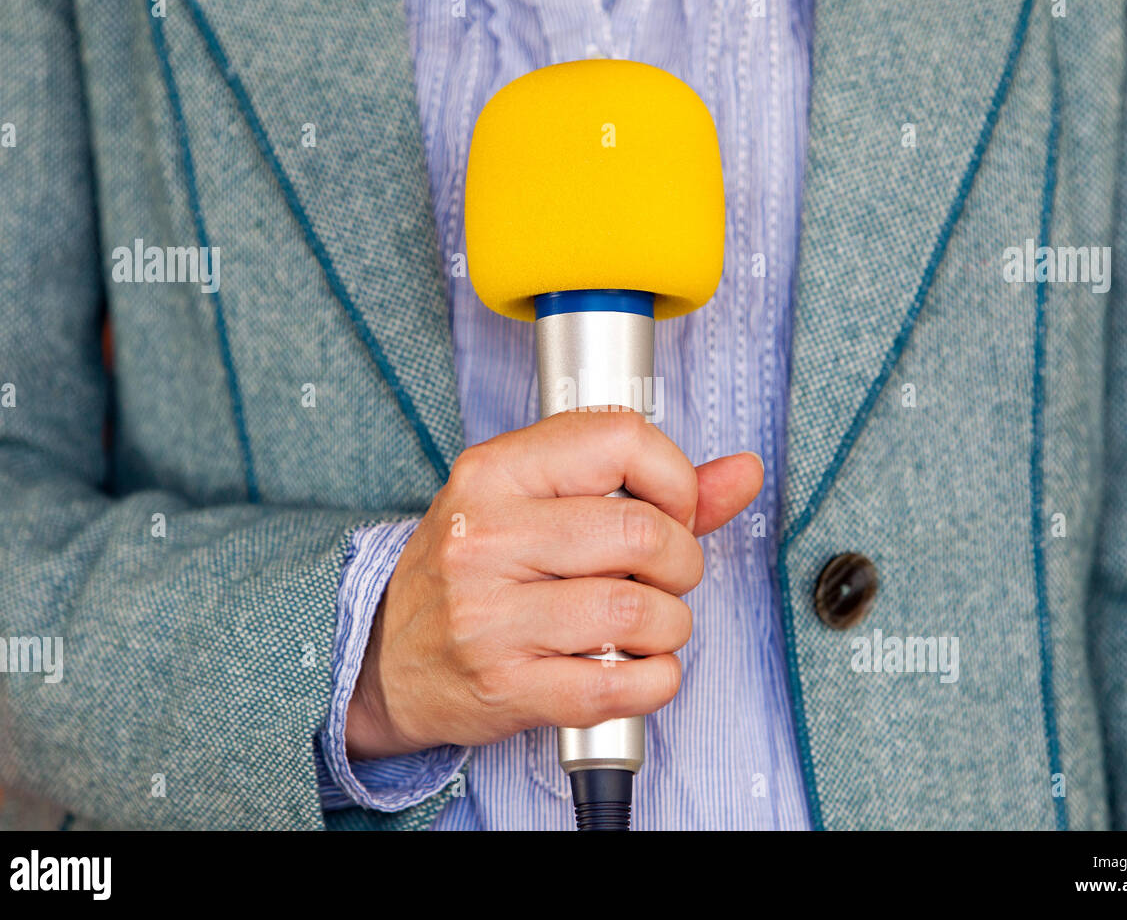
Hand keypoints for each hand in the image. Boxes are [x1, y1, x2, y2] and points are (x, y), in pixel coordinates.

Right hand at [345, 409, 762, 758]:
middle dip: (682, 564)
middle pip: (644, 534)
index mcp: (496, 473)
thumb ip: (648, 487)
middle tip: (662, 577)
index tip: (668, 511)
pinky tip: (638, 668)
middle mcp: (486, 537)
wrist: (384, 658)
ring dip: (670, 627)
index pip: (623, 440)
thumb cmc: (473, 572)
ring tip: (647, 626)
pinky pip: (620, 686)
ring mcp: (489, 616)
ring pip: (640, 612)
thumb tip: (742, 473)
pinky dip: (655, 682)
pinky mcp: (504, 686)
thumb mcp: (537, 504)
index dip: (675, 480)